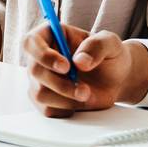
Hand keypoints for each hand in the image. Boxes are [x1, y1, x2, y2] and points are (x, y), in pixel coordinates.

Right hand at [21, 21, 147, 117]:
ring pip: (39, 94)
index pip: (31, 42)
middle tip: (85, 89)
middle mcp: (41, 58)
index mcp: (51, 36)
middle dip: (61, 84)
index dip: (43, 55)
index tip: (65, 66)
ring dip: (65, 99)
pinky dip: (65, 110)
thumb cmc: (110, 55)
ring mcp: (41, 80)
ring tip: (87, 95)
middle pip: (35, 71)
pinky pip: (47, 110)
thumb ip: (97, 46)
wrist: (116, 79)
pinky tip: (79, 103)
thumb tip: (80, 61)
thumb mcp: (111, 43)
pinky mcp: (47, 100)